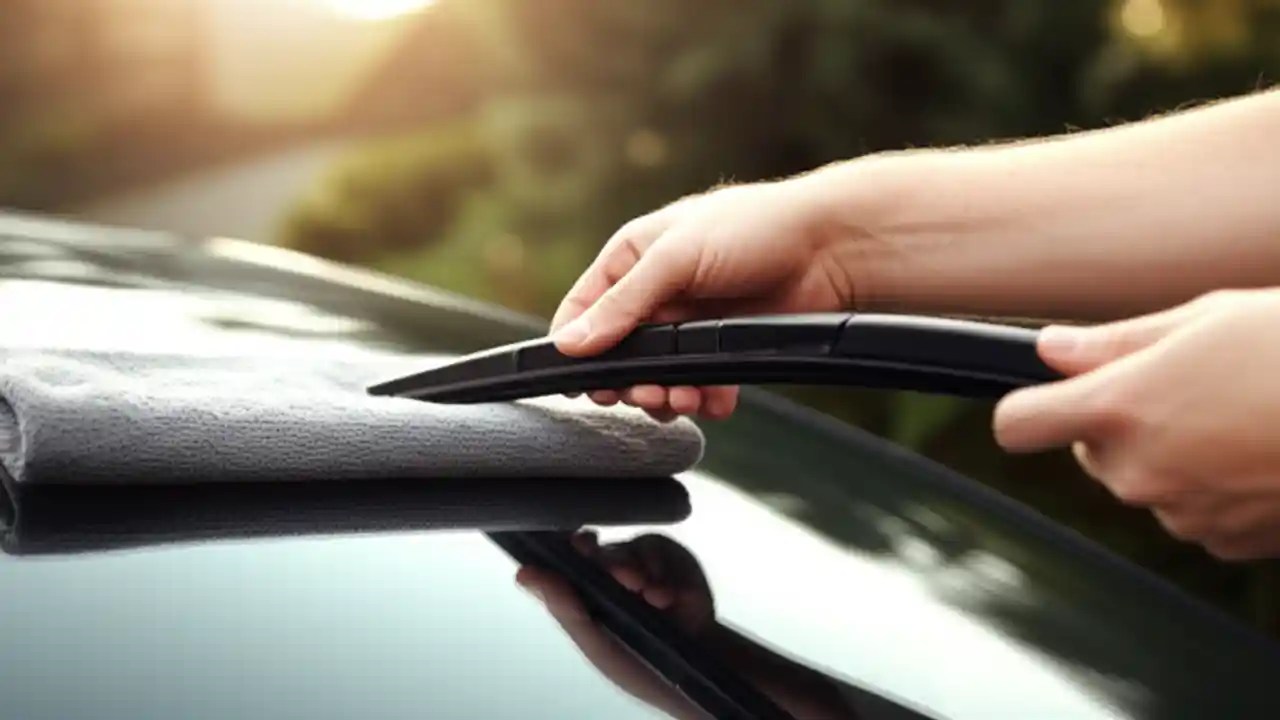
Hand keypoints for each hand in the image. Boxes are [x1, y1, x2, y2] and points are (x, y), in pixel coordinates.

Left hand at [517, 532, 715, 719]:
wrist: (697, 669)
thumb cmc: (640, 664)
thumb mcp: (598, 645)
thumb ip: (565, 609)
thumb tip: (523, 575)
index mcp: (582, 589)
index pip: (564, 558)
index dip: (567, 549)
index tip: (579, 547)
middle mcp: (605, 569)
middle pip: (595, 549)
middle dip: (609, 562)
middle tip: (628, 581)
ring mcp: (636, 558)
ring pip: (628, 547)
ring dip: (641, 570)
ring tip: (655, 599)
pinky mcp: (667, 555)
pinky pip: (658, 548)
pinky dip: (663, 572)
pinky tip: (669, 597)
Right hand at [550, 169, 868, 420]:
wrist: (832, 247)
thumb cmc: (754, 228)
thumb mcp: (676, 258)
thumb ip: (623, 303)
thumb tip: (571, 343)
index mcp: (633, 257)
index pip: (583, 309)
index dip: (577, 348)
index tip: (582, 383)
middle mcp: (657, 291)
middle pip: (619, 353)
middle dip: (629, 381)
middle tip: (645, 395)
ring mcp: (690, 322)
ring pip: (658, 376)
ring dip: (666, 396)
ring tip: (685, 398)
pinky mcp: (723, 348)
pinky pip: (699, 384)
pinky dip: (704, 398)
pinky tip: (716, 398)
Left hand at [995, 289, 1279, 559]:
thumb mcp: (1207, 319)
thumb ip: (1116, 341)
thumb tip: (1051, 349)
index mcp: (1122, 407)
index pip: (1019, 425)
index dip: (1029, 410)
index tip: (1050, 398)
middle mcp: (1140, 470)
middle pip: (1087, 451)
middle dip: (1118, 422)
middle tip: (1185, 385)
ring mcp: (1183, 514)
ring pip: (1142, 482)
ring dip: (1169, 455)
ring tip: (1238, 414)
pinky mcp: (1226, 543)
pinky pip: (1191, 513)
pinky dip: (1211, 489)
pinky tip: (1258, 454)